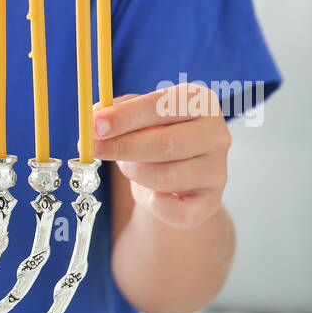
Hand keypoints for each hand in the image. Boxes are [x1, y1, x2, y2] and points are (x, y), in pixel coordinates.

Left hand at [92, 83, 230, 229]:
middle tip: (95, 149)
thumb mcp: (136, 117)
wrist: (178, 177)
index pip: (163, 106)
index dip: (126, 117)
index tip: (96, 126)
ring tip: (129, 166)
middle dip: (122, 148)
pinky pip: (175, 211)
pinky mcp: (211, 202)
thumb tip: (93, 120)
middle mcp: (216, 134)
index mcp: (200, 102)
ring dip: (135, 174)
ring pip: (164, 177)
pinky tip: (151, 194)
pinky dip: (154, 205)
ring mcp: (218, 169)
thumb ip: (114, 112)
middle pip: (165, 144)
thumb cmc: (155, 137)